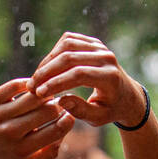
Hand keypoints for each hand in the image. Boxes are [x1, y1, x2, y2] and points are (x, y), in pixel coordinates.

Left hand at [0, 78, 73, 158]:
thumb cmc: (0, 149)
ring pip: (35, 96)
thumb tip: (65, 133)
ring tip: (44, 94)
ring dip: (44, 92)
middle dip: (57, 104)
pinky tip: (30, 87)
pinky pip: (17, 85)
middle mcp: (11, 134)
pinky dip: (28, 83)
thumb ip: (48, 153)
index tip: (66, 113)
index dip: (67, 118)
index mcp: (23, 151)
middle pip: (49, 111)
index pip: (57, 130)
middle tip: (56, 101)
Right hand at [28, 32, 145, 126]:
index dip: (56, 83)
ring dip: (47, 61)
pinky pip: (68, 40)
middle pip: (70, 57)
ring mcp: (100, 47)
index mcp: (110, 77)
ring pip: (67, 45)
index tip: (39, 94)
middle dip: (46, 72)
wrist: (126, 94)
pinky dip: (54, 52)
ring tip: (36, 78)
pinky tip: (46, 68)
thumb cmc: (109, 110)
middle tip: (31, 86)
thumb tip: (60, 101)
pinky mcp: (92, 42)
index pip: (78, 75)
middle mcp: (107, 57)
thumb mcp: (98, 118)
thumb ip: (80, 111)